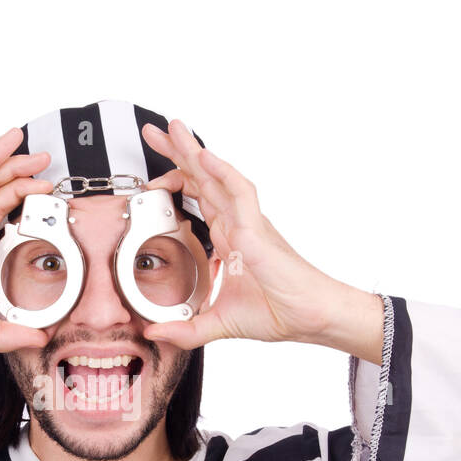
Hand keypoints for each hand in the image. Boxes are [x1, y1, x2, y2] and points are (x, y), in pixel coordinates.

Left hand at [140, 120, 382, 362]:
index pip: (199, 199)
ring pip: (217, 176)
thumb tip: (154, 333)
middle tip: (154, 130)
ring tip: (172, 128)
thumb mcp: (219, 324)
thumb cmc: (279, 312)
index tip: (150, 181)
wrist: (309, 318)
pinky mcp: (258, 230)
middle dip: (178, 153)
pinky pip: (239, 193)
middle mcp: (237, 224)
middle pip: (203, 178)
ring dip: (194, 151)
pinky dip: (221, 172)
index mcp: (229, 239)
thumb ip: (186, 329)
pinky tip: (202, 156)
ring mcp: (248, 223)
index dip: (176, 182)